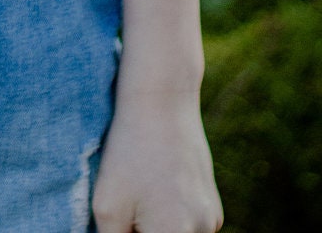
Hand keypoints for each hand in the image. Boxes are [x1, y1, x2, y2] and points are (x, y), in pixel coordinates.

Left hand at [92, 85, 221, 232]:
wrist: (162, 101)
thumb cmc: (129, 152)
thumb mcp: (107, 206)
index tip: (123, 226)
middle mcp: (201, 232)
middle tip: (129, 217)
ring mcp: (211, 222)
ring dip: (158, 231)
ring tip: (140, 201)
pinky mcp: (214, 210)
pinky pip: (190, 230)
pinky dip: (172, 225)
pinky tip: (154, 196)